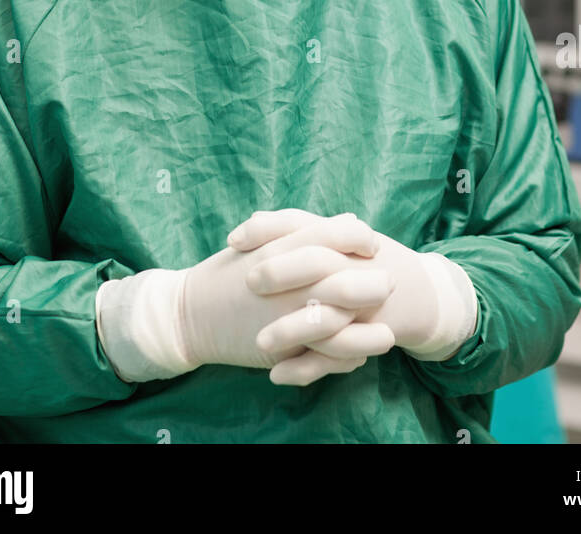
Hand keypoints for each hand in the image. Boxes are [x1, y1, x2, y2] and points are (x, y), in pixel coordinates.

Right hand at [96, 212, 395, 385]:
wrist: (188, 314)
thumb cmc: (228, 272)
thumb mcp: (264, 241)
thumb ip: (306, 230)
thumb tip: (351, 220)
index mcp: (278, 247)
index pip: (327, 234)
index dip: (355, 237)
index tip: (372, 241)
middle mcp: (283, 279)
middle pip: (337, 277)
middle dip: (368, 283)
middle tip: (391, 284)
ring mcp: (280, 314)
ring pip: (332, 322)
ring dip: (363, 330)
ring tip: (389, 334)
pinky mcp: (275, 345)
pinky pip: (316, 354)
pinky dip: (341, 358)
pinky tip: (360, 359)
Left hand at [229, 208, 478, 361]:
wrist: (422, 293)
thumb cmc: (367, 262)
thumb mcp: (339, 239)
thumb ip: (300, 229)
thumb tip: (253, 220)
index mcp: (343, 236)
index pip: (303, 221)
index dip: (268, 228)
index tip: (233, 239)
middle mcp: (356, 263)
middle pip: (319, 259)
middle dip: (283, 270)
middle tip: (249, 282)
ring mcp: (367, 300)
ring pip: (329, 315)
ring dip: (292, 331)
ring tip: (259, 344)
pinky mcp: (373, 334)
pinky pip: (339, 355)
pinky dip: (306, 368)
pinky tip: (276, 374)